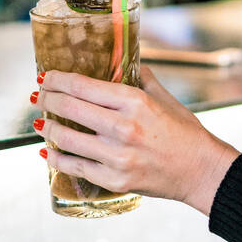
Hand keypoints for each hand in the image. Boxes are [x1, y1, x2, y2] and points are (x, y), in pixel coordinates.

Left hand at [34, 65, 240, 215]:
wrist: (200, 170)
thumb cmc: (185, 132)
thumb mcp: (165, 98)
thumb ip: (141, 78)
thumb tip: (123, 62)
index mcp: (135, 101)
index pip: (83, 85)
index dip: (58, 80)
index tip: (47, 77)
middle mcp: (123, 127)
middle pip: (69, 109)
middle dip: (48, 100)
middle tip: (40, 97)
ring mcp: (117, 156)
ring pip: (66, 139)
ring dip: (47, 128)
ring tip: (41, 123)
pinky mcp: (115, 179)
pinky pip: (74, 167)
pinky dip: (56, 158)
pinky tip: (49, 152)